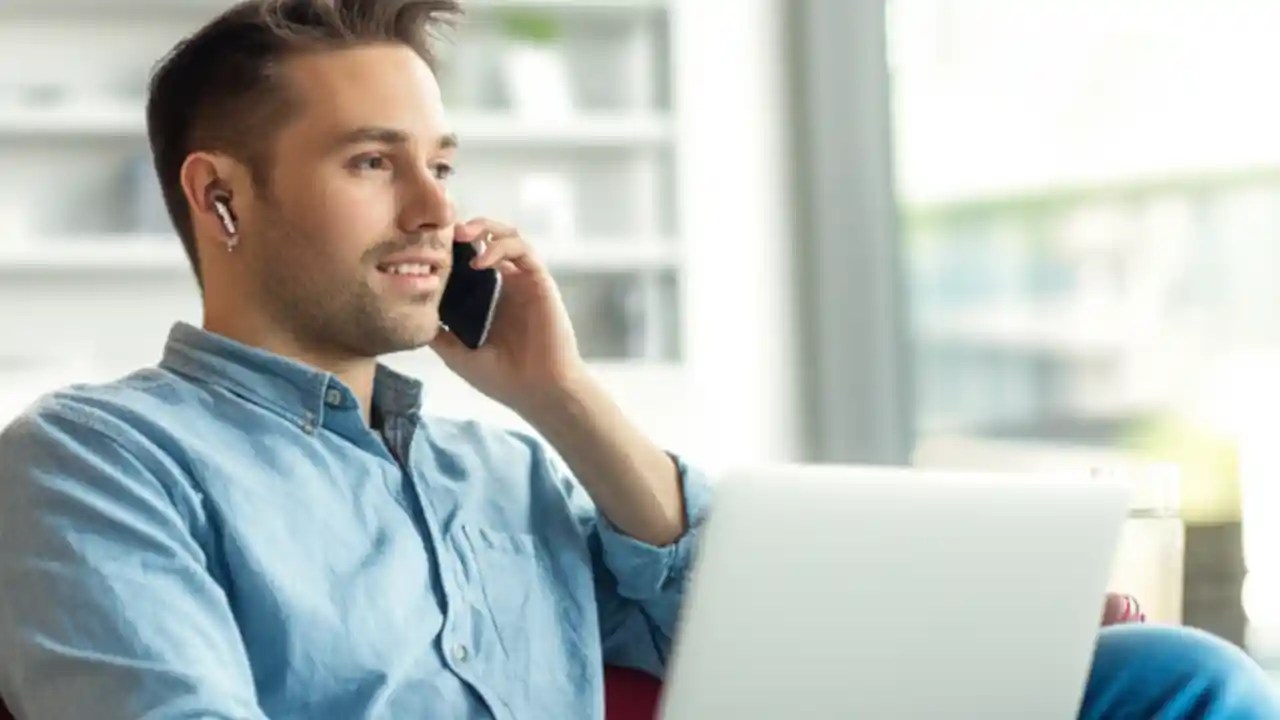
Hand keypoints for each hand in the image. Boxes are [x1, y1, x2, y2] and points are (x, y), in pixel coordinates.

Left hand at [430, 218, 587, 414]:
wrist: (539, 392)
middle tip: (446, 230)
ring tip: (462, 235)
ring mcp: (525, 282)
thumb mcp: (458, 355)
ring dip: (486, 228)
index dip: (453, 247)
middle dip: (468, 228)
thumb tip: (412, 317)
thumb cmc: (504, 379)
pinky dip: (501, 248)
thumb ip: (439, 334)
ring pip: (508, 236)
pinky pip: (523, 251)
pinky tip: (481, 261)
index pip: (470, 259)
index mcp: (490, 298)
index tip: (429, 243)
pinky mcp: (540, 282)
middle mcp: (508, 285)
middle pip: (490, 239)